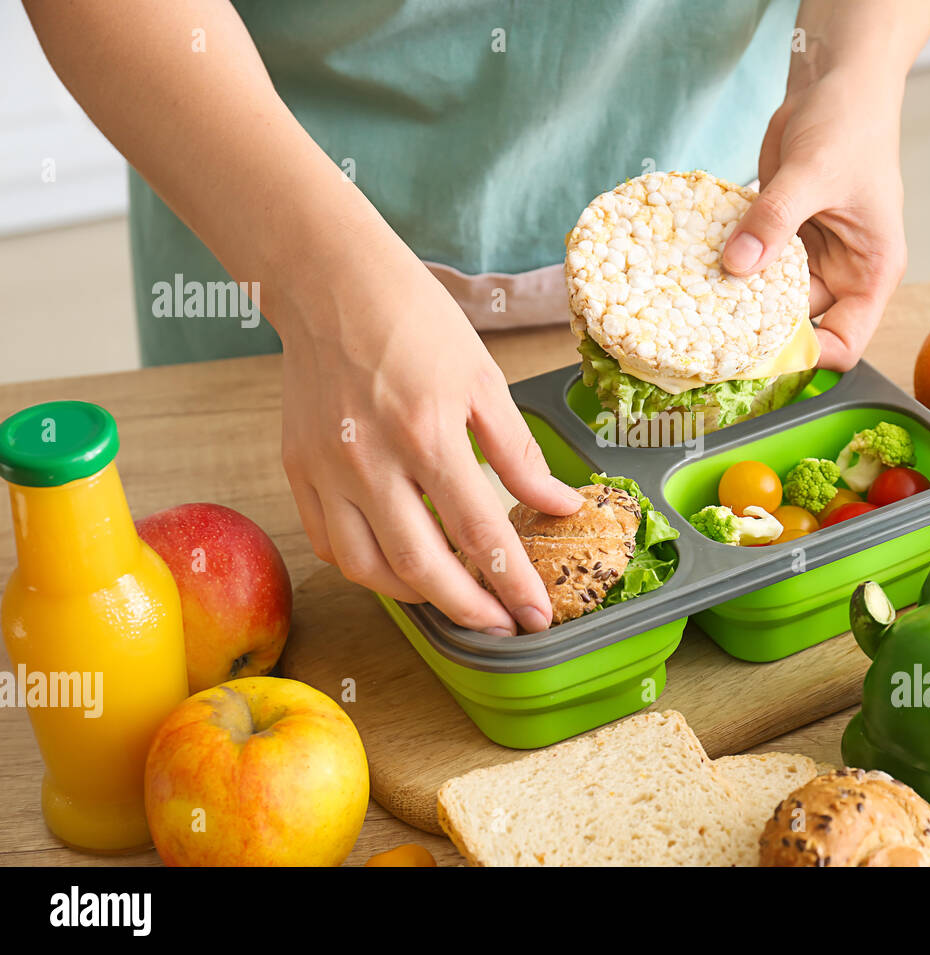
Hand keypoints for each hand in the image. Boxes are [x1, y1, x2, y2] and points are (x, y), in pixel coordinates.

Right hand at [278, 255, 583, 634]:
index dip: (513, 584)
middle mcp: (370, 462)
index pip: (480, 534)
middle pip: (422, 567)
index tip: (536, 616)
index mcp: (428, 434)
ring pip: (367, 568)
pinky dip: (366, 568)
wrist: (331, 283)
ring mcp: (326, 470)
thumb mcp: (484, 380)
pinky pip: (329, 543)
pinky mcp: (298, 470)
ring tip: (455, 598)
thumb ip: (519, 453)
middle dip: (469, 609)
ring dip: (417, 597)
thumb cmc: (414, 322)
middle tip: (501, 626)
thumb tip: (560, 505)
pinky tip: (398, 566)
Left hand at [722, 72, 907, 370]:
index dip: (807, 355)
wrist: (833, 85)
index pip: (845, 342)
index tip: (759, 351)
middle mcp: (841, 274)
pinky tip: (693, 269)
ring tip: (692, 305)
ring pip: (766, 300)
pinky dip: (725, 268)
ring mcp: (807, 259)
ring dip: (734, 301)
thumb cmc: (850, 125)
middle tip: (707, 334)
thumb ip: (775, 220)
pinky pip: (749, 267)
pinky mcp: (778, 239)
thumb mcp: (814, 172)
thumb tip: (737, 265)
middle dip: (757, 332)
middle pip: (798, 327)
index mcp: (870, 273)